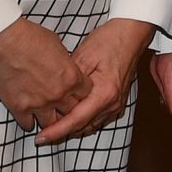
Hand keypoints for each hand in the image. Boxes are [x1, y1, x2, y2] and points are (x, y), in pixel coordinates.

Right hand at [0, 17, 89, 132]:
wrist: (4, 40)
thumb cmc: (29, 37)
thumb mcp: (58, 45)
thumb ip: (65, 64)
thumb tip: (65, 70)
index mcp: (71, 77)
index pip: (86, 95)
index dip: (81, 94)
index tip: (75, 93)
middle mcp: (58, 94)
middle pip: (72, 112)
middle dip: (68, 108)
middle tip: (62, 105)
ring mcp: (39, 104)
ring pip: (52, 125)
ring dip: (50, 119)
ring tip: (47, 114)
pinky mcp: (19, 108)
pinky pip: (28, 125)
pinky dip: (29, 121)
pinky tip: (28, 114)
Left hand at [38, 17, 155, 144]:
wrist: (131, 34)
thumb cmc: (109, 40)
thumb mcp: (84, 56)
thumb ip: (69, 80)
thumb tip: (53, 95)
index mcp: (105, 93)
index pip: (76, 120)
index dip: (56, 131)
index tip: (40, 138)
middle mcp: (113, 104)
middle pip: (82, 127)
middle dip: (61, 132)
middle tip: (40, 134)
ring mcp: (116, 105)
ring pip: (89, 126)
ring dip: (71, 128)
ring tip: (50, 127)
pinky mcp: (116, 102)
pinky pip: (96, 119)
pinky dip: (81, 121)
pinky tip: (67, 116)